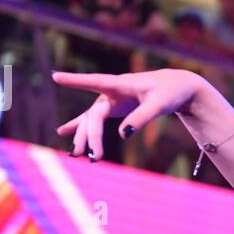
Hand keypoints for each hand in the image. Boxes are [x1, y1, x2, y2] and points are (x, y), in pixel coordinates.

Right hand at [53, 69, 201, 159]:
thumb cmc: (170, 92)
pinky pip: (94, 119)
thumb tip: (122, 135)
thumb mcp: (159, 105)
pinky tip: (64, 132)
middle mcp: (111, 92)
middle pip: (94, 114)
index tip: (55, 77)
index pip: (95, 81)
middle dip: (90, 135)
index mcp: (121, 84)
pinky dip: (81, 127)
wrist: (178, 87)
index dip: (76, 81)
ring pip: (92, 119)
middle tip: (92, 156)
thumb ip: (141, 118)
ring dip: (84, 136)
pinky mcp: (115, 108)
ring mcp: (111, 100)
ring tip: (74, 154)